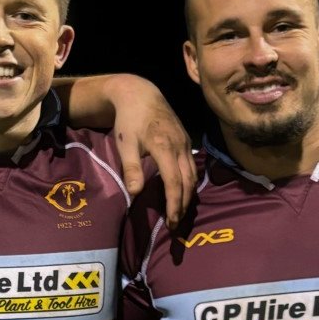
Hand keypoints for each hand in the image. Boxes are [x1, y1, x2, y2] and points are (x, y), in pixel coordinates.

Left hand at [109, 77, 197, 227]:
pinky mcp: (186, 141)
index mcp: (164, 147)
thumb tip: (135, 192)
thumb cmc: (129, 121)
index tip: (171, 222)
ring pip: (193, 175)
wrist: (140, 94)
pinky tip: (183, 192)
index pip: (174, 182)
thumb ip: (131, 168)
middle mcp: (180, 146)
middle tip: (175, 225)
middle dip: (183, 205)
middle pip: (187, 182)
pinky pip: (193, 166)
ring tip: (179, 213)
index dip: (174, 204)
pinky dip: (190, 182)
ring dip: (188, 196)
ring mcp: (185, 143)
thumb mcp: (125, 144)